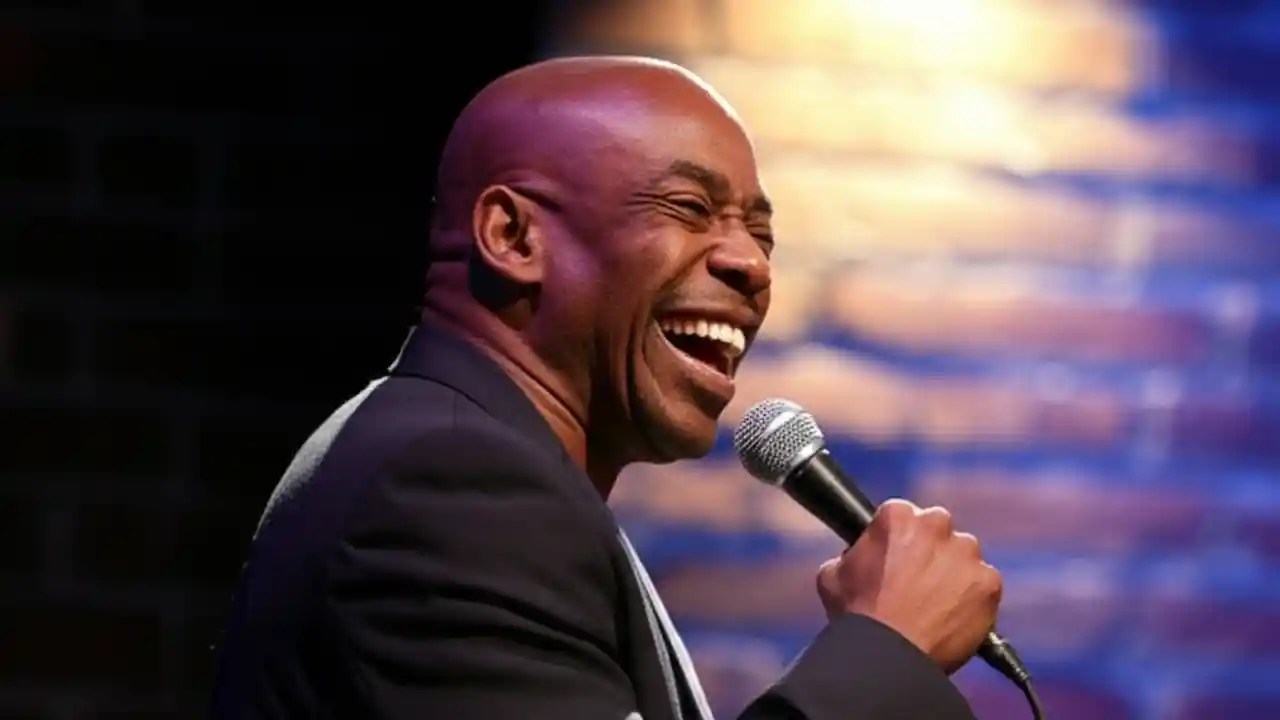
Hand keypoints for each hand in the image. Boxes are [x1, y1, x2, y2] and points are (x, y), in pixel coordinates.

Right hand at [816, 498, 1001, 673]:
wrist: (890, 654)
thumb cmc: (857, 614)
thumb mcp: (833, 573)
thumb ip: (851, 554)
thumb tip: (857, 556)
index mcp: (898, 515)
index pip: (904, 516)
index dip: (898, 540)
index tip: (896, 560)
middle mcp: (937, 524)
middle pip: (939, 530)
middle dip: (930, 550)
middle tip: (917, 582)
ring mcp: (967, 553)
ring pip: (964, 557)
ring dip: (954, 573)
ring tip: (937, 605)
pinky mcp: (989, 582)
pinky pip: (984, 586)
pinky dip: (973, 599)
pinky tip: (953, 618)